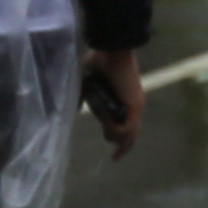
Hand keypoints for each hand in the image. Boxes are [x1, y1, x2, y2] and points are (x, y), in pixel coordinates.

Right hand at [83, 46, 142, 160]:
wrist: (111, 51)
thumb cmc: (100, 62)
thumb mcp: (87, 83)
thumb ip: (81, 96)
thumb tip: (73, 109)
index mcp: (122, 101)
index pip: (125, 126)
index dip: (119, 139)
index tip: (116, 156)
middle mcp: (131, 107)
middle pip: (131, 135)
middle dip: (122, 147)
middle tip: (115, 157)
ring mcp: (135, 107)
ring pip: (130, 135)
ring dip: (115, 139)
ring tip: (107, 133)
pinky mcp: (135, 106)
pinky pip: (127, 128)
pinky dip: (115, 131)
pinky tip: (107, 125)